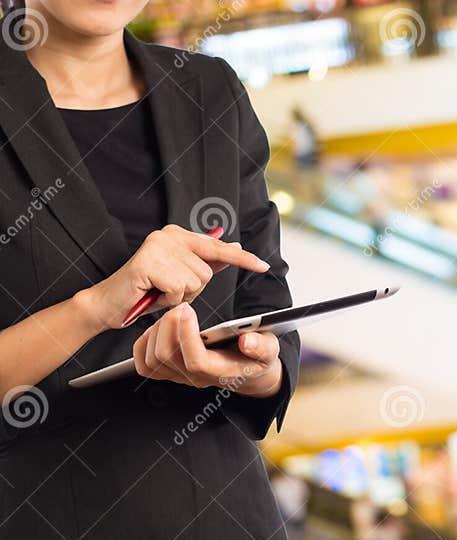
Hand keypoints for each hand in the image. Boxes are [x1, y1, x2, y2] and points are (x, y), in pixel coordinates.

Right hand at [78, 224, 269, 331]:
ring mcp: (157, 247)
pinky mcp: (147, 263)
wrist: (109, 304)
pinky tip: (152, 295)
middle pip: (207, 272)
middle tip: (167, 290)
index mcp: (178, 235)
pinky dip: (168, 300)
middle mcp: (168, 235)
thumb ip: (207, 262)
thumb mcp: (182, 277)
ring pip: (195, 282)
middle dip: (191, 290)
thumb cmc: (146, 292)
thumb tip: (235, 248)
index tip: (263, 266)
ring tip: (158, 292)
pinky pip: (179, 289)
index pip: (218, 246)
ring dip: (179, 296)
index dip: (242, 259)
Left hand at [133, 303, 282, 397]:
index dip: (187, 335)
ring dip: (157, 331)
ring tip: (174, 314)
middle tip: (181, 306)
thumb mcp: (270, 349)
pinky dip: (144, 343)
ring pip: (153, 359)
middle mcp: (197, 378)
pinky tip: (158, 327)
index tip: (188, 310)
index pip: (196, 361)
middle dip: (169, 326)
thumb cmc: (257, 357)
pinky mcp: (170, 372)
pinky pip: (145, 364)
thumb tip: (248, 341)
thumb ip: (262, 346)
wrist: (248, 371)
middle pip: (168, 357)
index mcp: (222, 372)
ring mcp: (181, 377)